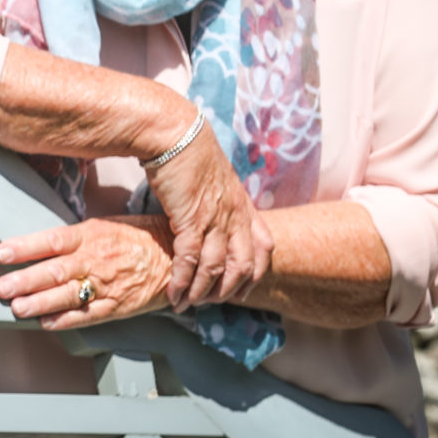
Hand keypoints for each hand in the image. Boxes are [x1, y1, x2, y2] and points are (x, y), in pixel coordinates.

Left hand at [0, 216, 173, 329]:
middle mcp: (96, 259)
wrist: (176, 257)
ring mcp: (107, 285)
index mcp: (91, 235)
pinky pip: (87, 315)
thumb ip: (71, 239)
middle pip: (55, 271)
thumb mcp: (103, 226)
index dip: (26, 247)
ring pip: (68, 295)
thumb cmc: (136, 238)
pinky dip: (65, 320)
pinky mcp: (117, 306)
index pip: (52, 240)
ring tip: (18, 307)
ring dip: (39, 303)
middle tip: (2, 288)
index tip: (2, 253)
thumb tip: (34, 247)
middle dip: (25, 280)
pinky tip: (46, 322)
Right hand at [138, 116, 272, 311]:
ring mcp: (216, 218)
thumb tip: (211, 211)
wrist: (175, 134)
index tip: (243, 290)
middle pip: (244, 265)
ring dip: (201, 291)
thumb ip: (220, 198)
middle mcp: (235, 215)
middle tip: (211, 302)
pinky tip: (174, 291)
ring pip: (215, 268)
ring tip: (186, 304)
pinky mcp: (191, 219)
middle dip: (228, 290)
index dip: (255, 273)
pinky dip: (182, 280)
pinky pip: (190, 259)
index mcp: (244, 204)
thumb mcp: (215, 177)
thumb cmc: (189, 152)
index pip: (264, 246)